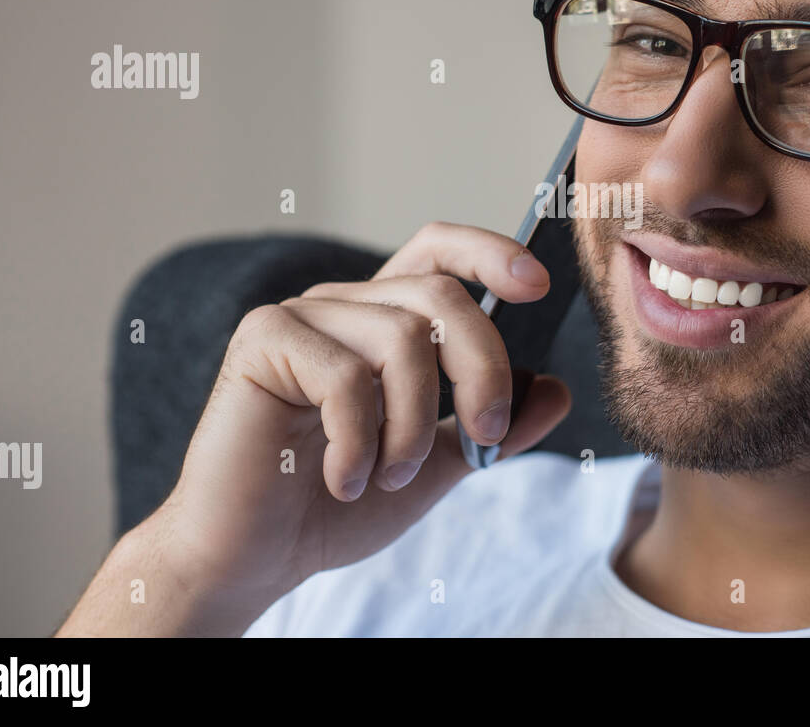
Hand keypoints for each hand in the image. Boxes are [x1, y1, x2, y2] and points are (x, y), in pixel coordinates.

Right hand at [59, 223, 571, 635]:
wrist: (253, 557)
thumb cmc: (335, 506)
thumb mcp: (437, 466)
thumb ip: (492, 428)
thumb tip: (556, 390)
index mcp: (380, 319)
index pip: (439, 253)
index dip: (491, 254)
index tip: (540, 285)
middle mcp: (342, 305)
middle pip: (440, 296)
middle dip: (482, 369)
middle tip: (485, 435)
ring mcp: (299, 316)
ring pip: (402, 338)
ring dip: (414, 425)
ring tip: (390, 476)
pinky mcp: (262, 341)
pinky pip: (345, 376)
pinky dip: (360, 443)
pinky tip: (343, 481)